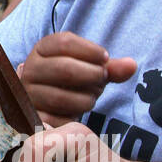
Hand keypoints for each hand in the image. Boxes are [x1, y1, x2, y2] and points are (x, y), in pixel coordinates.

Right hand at [17, 31, 136, 127]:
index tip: (105, 59)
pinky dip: (74, 117)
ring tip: (91, 97)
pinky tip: (78, 113)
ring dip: (86, 99)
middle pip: (65, 69)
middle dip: (92, 76)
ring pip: (62, 97)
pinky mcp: (32, 116)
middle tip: (102, 80)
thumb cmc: (72, 80)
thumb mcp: (89, 68)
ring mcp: (28, 94)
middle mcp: (30, 69)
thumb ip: (110, 67)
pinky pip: (57, 119)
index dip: (90, 50)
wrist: (45, 102)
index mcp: (42, 49)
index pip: (64, 42)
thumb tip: (132, 65)